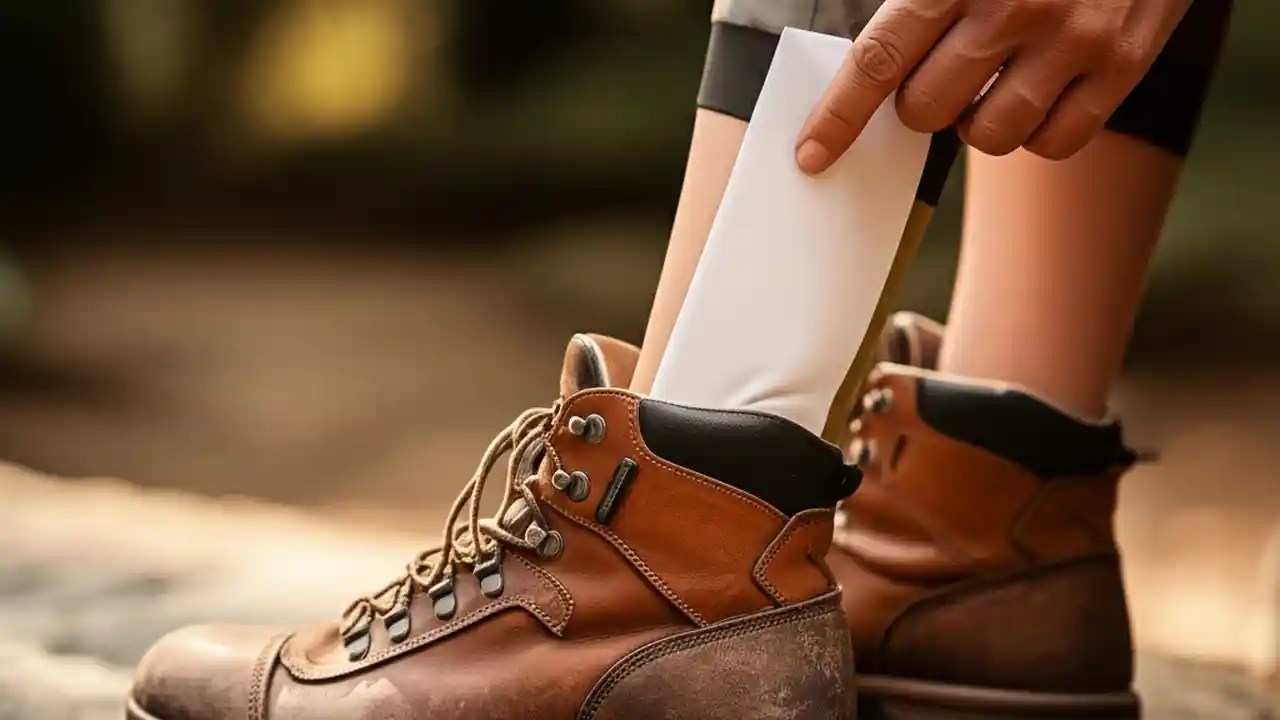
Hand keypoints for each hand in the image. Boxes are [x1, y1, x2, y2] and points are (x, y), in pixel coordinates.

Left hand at [795, 0, 1191, 170]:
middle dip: (919, 103)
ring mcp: (1073, 38)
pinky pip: (1054, 143)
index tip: (812, 154)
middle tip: (942, 71)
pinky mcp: (1122, 63)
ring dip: (975, 122)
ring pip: (987, 136)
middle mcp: (1014, 6)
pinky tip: (1037, 92)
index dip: (838, 117)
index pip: (878, 60)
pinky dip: (1036, 133)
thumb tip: (867, 56)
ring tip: (992, 80)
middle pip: (925, 110)